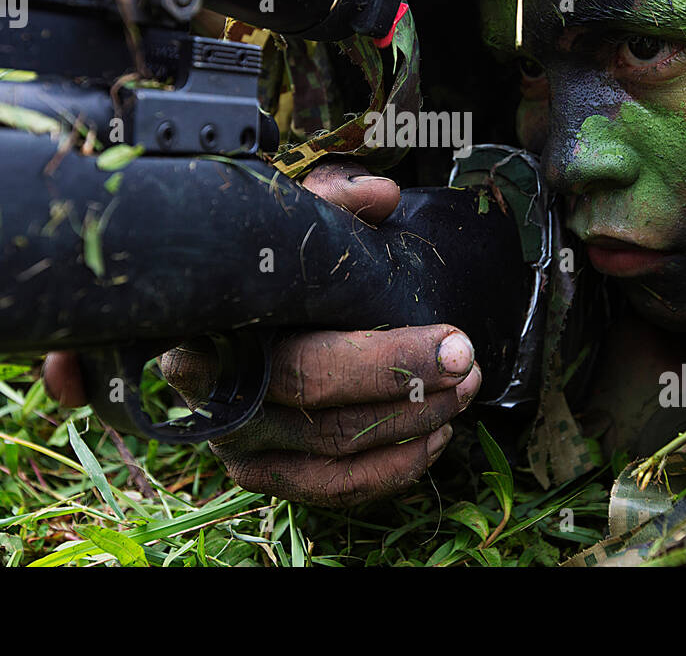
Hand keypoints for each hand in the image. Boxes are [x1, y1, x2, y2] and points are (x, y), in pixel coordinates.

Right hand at [42, 161, 480, 506]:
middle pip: (322, 414)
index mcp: (217, 331)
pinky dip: (391, 471)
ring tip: (463, 396)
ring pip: (333, 456)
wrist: (222, 303)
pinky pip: (330, 488)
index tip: (455, 342)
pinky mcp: (259, 471)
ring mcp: (234, 441)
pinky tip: (435, 438)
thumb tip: (382, 196)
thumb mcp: (289, 219)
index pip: (307, 362)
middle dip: (411, 392)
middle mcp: (216, 396)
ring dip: (411, 430)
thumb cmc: (264, 263)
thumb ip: (332, 200)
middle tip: (470, 366)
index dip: (389, 361)